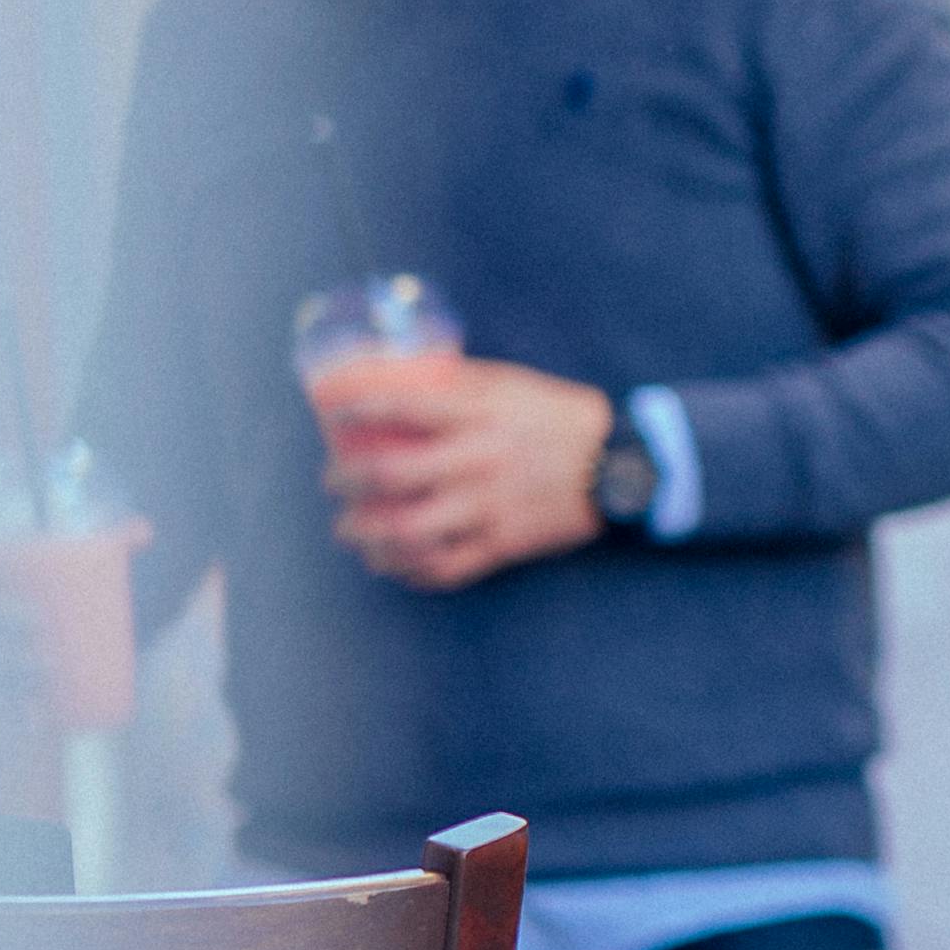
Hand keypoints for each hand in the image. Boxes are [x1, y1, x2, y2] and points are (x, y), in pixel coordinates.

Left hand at [317, 351, 614, 589]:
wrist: (619, 464)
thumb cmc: (558, 417)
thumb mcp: (512, 385)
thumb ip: (460, 385)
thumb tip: (401, 379)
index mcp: (481, 413)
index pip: (404, 405)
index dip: (357, 407)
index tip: (330, 410)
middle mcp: (479, 460)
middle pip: (391, 474)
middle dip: (346, 481)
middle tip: (332, 482)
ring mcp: (490, 506)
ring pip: (409, 530)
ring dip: (366, 534)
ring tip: (348, 530)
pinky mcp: (505, 543)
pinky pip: (446, 566)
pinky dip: (411, 570)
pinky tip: (393, 565)